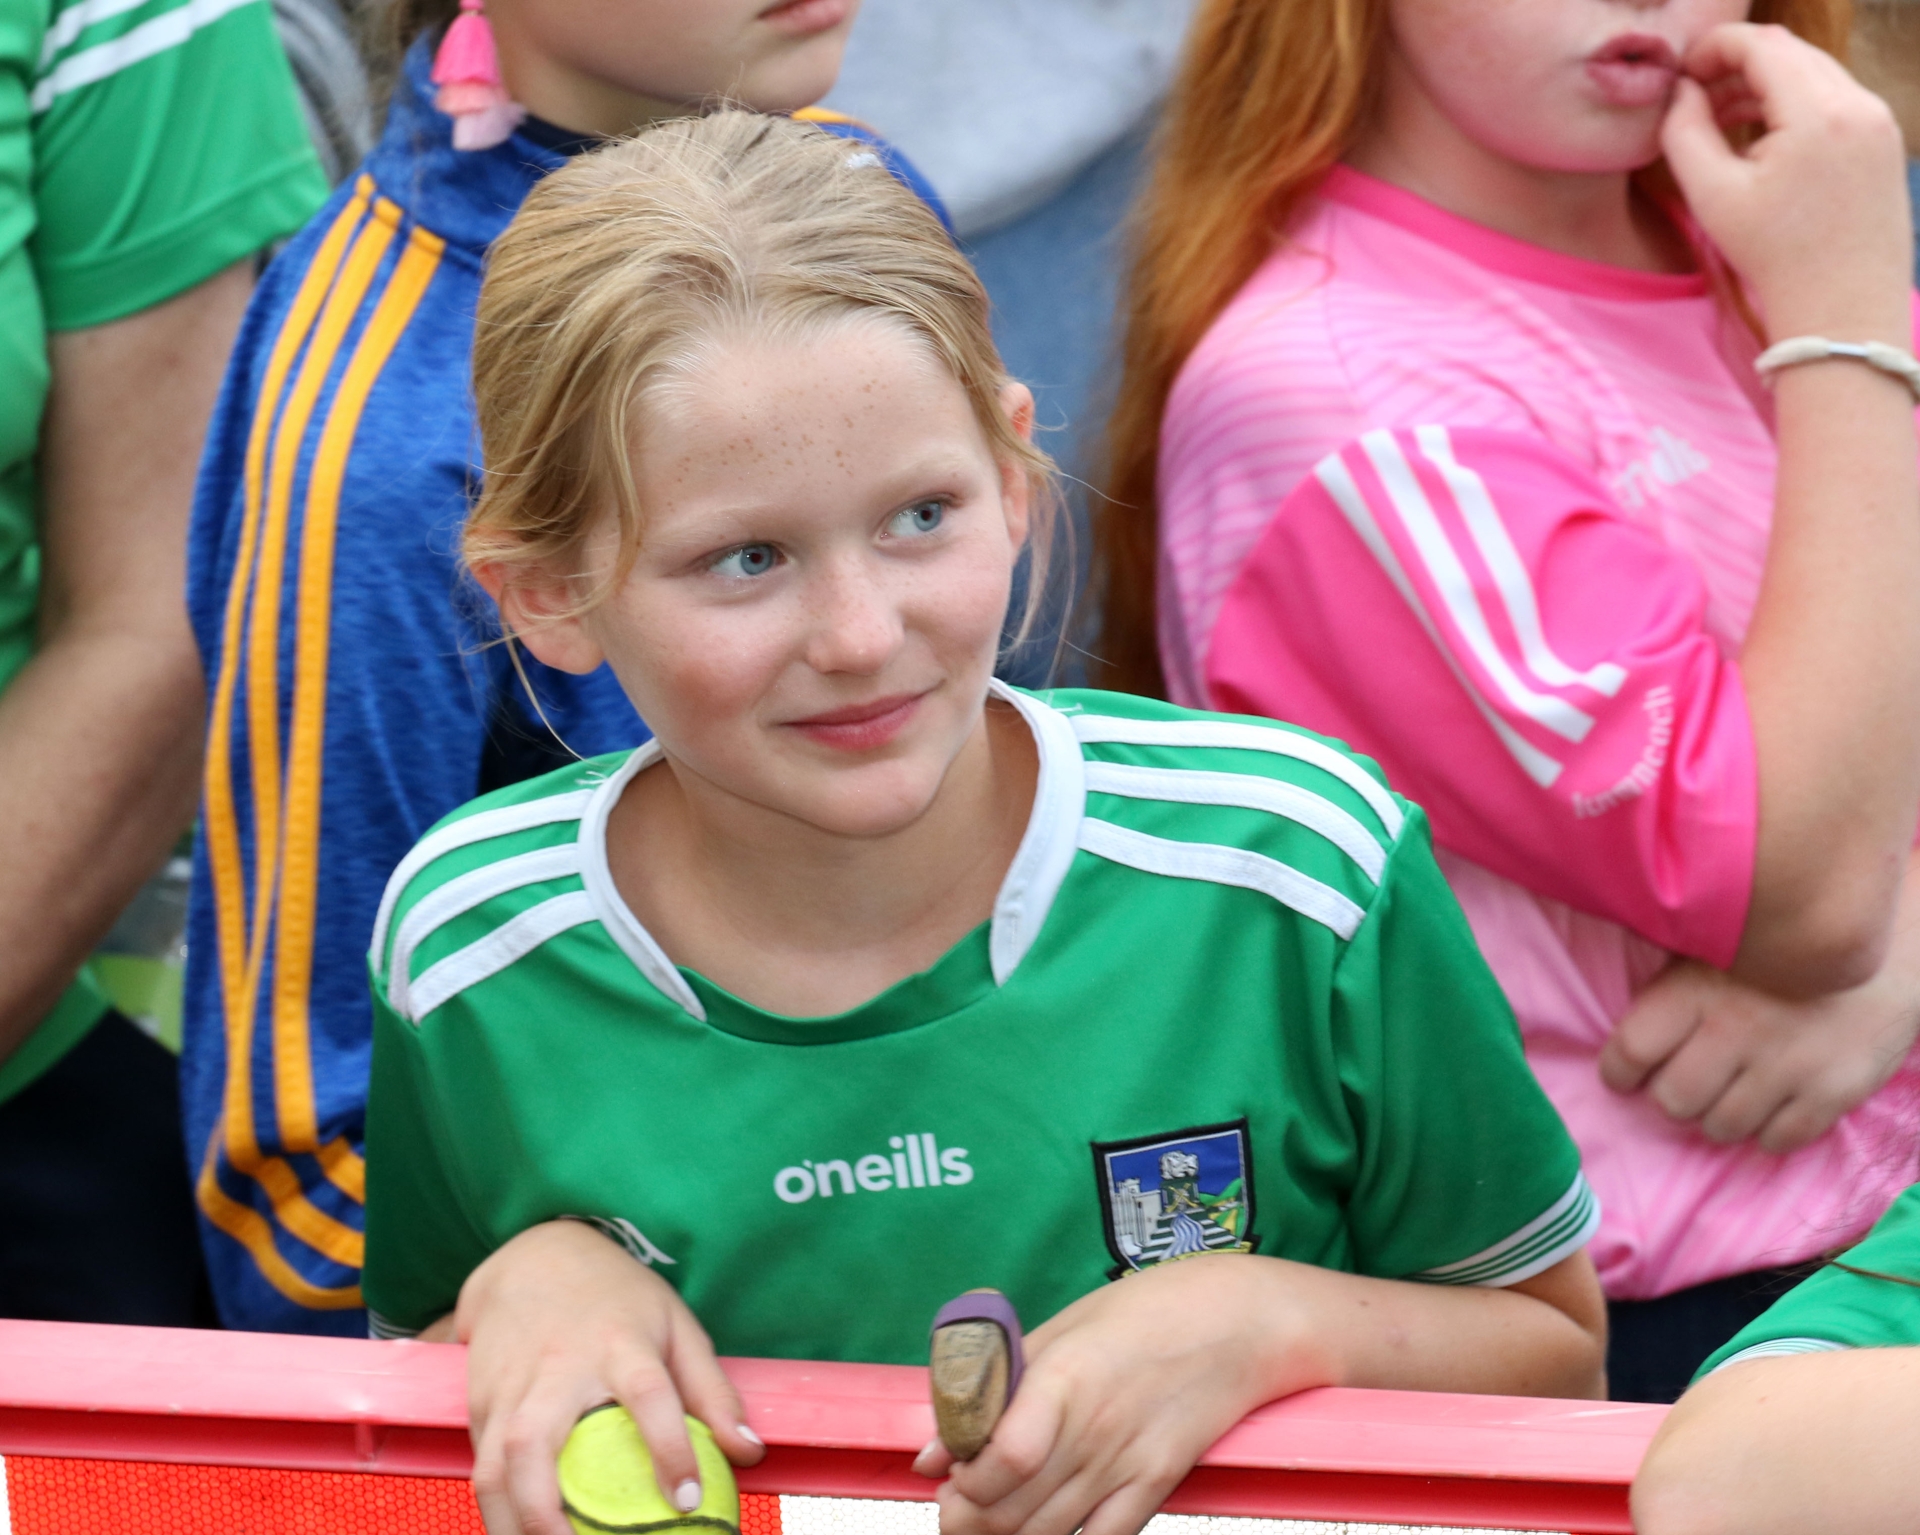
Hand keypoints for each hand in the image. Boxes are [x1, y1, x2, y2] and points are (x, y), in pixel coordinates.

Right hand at [456, 1220, 763, 1534]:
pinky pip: (480, 1468)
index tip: (686, 1501)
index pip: (647, 1395)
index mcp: (618, 1344)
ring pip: (493, 1466)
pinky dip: (495, 1512)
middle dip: (546, 1512)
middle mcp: (556, 1370)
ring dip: (508, 1524)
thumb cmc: (618, 1300)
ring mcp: (508, 1389)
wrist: (534, 1259)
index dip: (668, 1448)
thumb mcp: (677, 1325)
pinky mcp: (479, 1406)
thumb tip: (748, 1453)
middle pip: (535, 1444)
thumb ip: (713, 1390)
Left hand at [912, 1254, 1330, 1534]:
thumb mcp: (1059, 1329)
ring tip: (987, 1520)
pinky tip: (1044, 1531)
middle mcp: (1094, 1431)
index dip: (964, 1479)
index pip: (1000, 1458)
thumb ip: (993, 1390)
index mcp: (1063, 1379)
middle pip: (1010, 1510)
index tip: (952, 1471)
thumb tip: (929, 1454)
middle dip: (966, 1520)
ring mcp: (1127, 1465)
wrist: (1237, 1323)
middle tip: (955, 1507)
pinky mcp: (1156, 1486)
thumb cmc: (1144, 1312)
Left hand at [1599, 957, 1919, 1151]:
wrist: (1892, 947)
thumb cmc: (1782, 953)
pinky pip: (1775, 1141)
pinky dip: (1767, 1132)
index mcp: (1695, 988)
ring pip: (1720, 1128)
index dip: (1620, 1071)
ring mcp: (1786, 1064)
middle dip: (1675, 1097)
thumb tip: (1622, 1042)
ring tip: (1735, 1089)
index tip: (1627, 1074)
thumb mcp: (1717, 950)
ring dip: (1720, 1116)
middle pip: (1673, 1100)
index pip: (1632, 1050)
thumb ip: (1672, 992)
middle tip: (1691, 1081)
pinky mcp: (1832, 1092)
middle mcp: (1736, 1029)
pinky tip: (1774, 1103)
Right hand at [1661, 23, 1910, 341]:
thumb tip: (1680, 91)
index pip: (1763, 44)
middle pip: (1791, 52)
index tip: (1684, 72)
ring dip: (1767, 85)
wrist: (1842, 308)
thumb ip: (1685, 132)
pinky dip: (1796, 106)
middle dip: (1739, 65)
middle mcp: (1860, 104)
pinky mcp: (1885, 140)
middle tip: (1697, 98)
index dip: (1715, 47)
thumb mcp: (1713, 195)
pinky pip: (1836, 100)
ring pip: (1815, 73)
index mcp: (1819, 112)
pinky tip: (1766, 143)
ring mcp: (1880, 120)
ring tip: (1726, 122)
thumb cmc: (1775, 258)